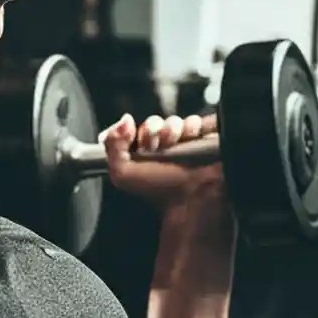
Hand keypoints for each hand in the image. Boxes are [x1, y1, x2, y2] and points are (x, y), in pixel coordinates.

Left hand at [99, 113, 229, 225]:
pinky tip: (191, 138)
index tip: (140, 143)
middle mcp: (164, 149)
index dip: (135, 132)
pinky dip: (193, 125)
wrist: (193, 198)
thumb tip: (124, 120)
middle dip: (153, 129)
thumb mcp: (122, 174)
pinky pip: (196, 120)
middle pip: (154, 122)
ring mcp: (185, 143)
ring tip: (175, 144)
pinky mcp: (205, 137)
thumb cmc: (160, 192)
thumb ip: (112, 146)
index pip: (134, 131)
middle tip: (157, 145)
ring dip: (172, 128)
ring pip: (175, 120)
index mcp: (142, 157)